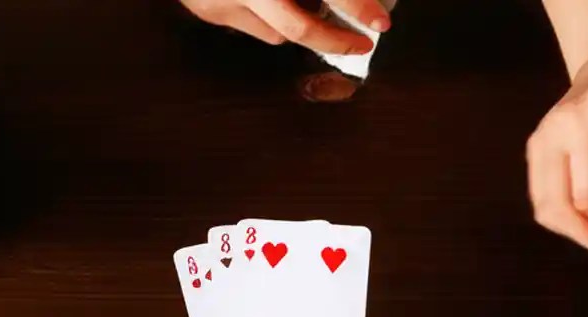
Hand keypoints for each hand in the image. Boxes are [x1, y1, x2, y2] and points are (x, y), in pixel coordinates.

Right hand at [179, 0, 387, 53]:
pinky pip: (248, 25)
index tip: (378, 23)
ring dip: (291, 20)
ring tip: (294, 0)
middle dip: (331, 38)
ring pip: (274, 32)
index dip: (355, 7)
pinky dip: (260, 12)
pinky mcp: (209, 11)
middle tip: (358, 41)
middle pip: (298, 26)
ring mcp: (225, 2)